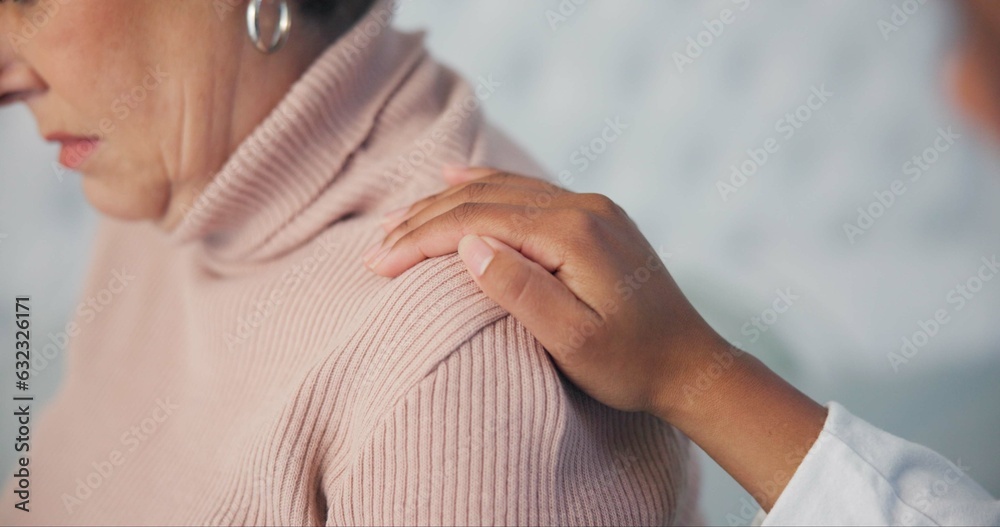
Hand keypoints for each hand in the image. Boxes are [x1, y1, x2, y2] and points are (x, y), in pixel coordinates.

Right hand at [363, 166, 826, 510]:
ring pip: (502, 190)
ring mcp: (591, 207)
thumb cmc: (632, 365)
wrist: (691, 365)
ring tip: (401, 220)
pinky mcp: (595, 217)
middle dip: (423, 221)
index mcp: (572, 234)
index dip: (421, 240)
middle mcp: (582, 207)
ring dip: (447, 204)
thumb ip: (520, 291)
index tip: (378, 263)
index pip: (477, 222)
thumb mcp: (574, 343)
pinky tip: (460, 179)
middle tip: (376, 247)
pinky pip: (528, 191)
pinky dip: (486, 187)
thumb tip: (467, 245)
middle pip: (483, 200)